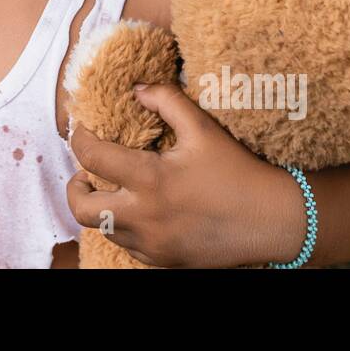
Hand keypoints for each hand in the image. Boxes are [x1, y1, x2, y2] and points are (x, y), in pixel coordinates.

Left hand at [66, 82, 303, 267]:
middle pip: (82, 208)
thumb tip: (137, 88)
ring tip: (116, 189)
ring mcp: (153, 245)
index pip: (91, 157)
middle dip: (75, 187)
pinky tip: (141, 211)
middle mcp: (144, 217)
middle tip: (86, 172)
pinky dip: (125, 228)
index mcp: (150, 180)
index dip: (79, 138)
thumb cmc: (238, 171)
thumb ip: (167, 100)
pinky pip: (129, 246)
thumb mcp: (202, 128)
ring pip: (103, 229)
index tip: (83, 130)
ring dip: (102, 208)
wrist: (274, 221)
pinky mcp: (165, 261)